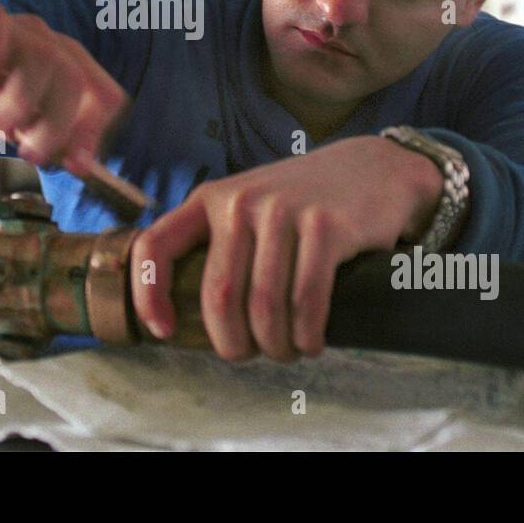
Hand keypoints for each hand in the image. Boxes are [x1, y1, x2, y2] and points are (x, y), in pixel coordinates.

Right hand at [0, 1, 128, 171]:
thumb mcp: (11, 126)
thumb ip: (41, 139)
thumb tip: (71, 161)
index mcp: (66, 70)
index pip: (104, 96)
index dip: (92, 133)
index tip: (73, 165)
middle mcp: (48, 45)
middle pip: (74, 80)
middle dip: (56, 126)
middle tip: (29, 153)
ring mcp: (16, 29)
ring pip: (42, 57)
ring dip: (21, 102)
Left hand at [131, 136, 442, 361]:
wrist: (375, 167)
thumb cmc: (305, 202)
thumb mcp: (251, 205)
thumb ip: (222, 243)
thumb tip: (191, 314)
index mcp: (210, 199)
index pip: (156, 244)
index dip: (148, 294)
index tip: (163, 331)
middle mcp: (240, 201)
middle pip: (220, 296)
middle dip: (232, 343)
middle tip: (250, 354)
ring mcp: (283, 211)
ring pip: (265, 306)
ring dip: (276, 345)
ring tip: (288, 350)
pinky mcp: (326, 226)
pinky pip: (306, 300)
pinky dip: (307, 335)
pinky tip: (311, 341)